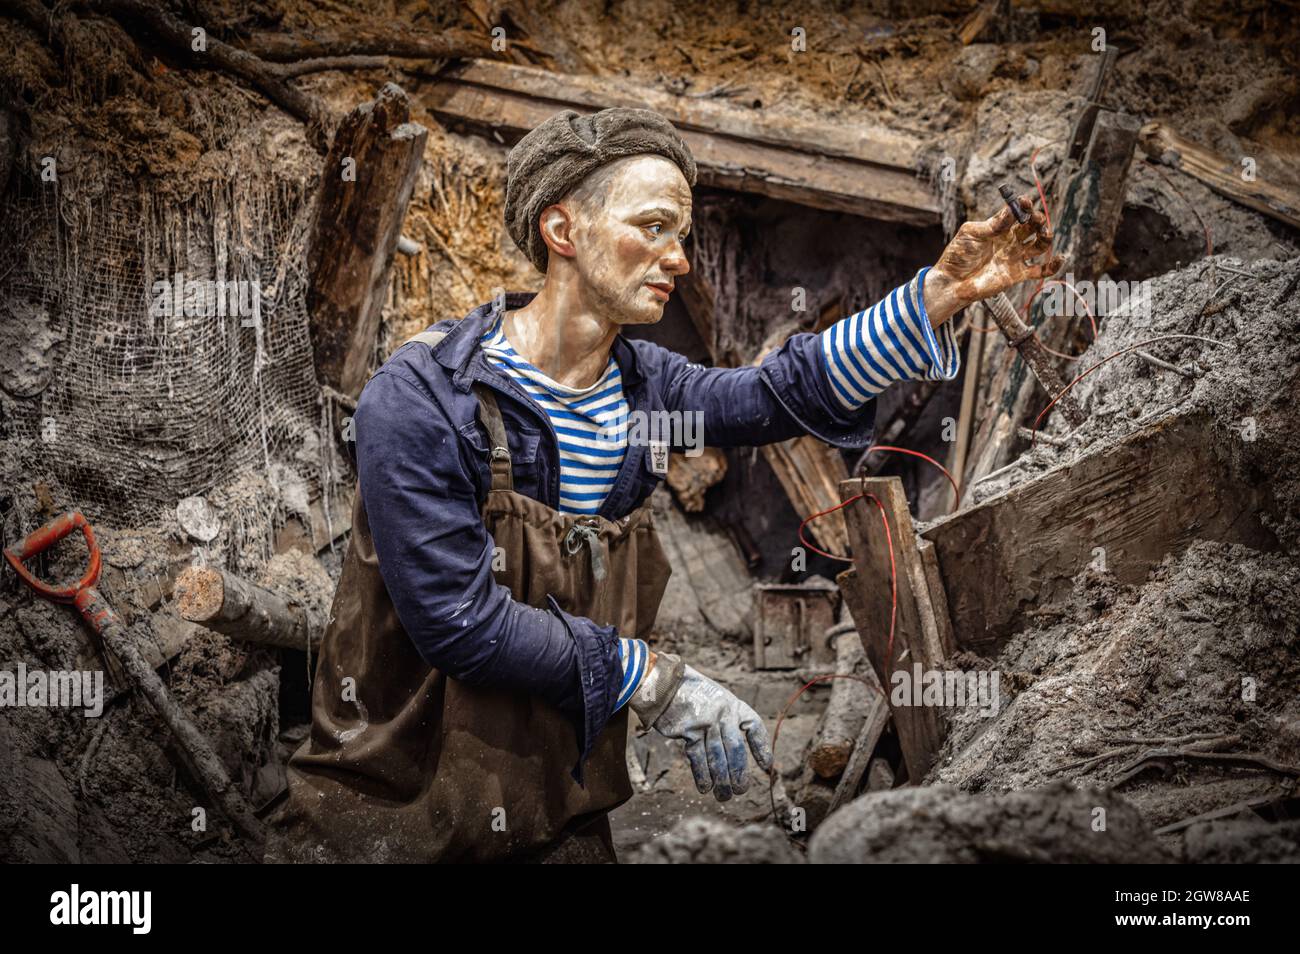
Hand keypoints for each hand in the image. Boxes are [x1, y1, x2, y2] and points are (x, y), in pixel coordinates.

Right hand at [650, 665, 773, 800]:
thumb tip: (736, 756)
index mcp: (733, 705)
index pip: (754, 726)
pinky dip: (702, 775)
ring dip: (721, 780)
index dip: (761, 747)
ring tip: (724, 796)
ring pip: (717, 757)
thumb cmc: (694, 696)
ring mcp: (705, 721)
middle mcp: (722, 713)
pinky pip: (697, 757)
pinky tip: (706, 788)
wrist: (665, 684)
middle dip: (739, 773)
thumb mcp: (717, 701)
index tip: (767, 766)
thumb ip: (728, 721)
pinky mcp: (687, 730)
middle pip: (735, 749)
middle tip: (740, 790)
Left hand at [923, 194, 1063, 324]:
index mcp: (998, 228)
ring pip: (1039, 244)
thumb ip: (993, 224)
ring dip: (1046, 236)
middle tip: (1034, 218)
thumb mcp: (971, 233)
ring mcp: (1015, 257)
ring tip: (1045, 233)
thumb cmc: (958, 255)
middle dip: (1037, 220)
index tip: (1024, 202)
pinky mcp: (1017, 274)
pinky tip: (1060, 258)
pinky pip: (1040, 270)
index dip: (1023, 206)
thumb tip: (1012, 210)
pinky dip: (1053, 265)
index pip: (1017, 213)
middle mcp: (1010, 241)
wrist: (952, 282)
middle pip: (1032, 226)